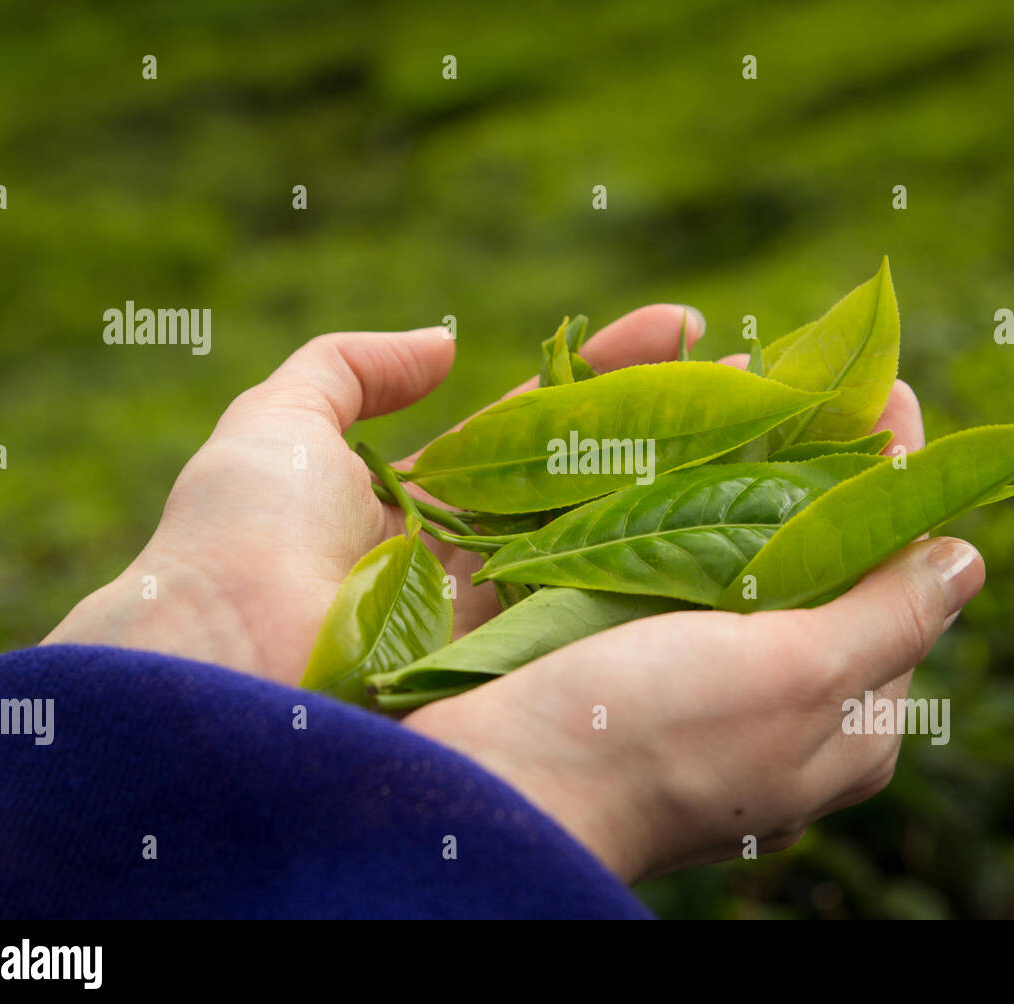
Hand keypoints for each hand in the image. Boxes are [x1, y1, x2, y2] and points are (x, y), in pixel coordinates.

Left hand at [43, 306, 706, 683]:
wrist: (231, 670)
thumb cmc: (242, 543)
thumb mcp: (279, 428)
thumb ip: (347, 366)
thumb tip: (440, 341)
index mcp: (434, 504)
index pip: (545, 425)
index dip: (612, 371)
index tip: (683, 323)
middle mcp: (488, 561)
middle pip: (600, 476)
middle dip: (678, 420)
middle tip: (760, 373)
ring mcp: (517, 612)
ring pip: (624, 534)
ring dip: (701, 480)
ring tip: (781, 422)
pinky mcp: (537, 661)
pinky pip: (618, 599)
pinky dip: (684, 558)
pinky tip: (755, 511)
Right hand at [404, 381, 985, 882]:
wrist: (497, 789)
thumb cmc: (656, 739)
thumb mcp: (797, 680)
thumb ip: (887, 616)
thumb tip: (967, 559)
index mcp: (838, 723)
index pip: (893, 585)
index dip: (894, 489)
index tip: (886, 391)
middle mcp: (771, 699)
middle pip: (810, 563)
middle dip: (809, 467)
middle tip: (800, 376)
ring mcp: (688, 674)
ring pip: (729, 549)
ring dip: (735, 461)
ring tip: (730, 373)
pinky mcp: (613, 650)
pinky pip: (654, 554)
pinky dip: (658, 486)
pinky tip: (654, 426)